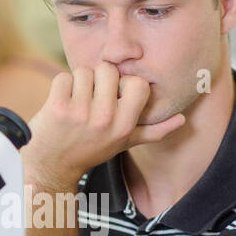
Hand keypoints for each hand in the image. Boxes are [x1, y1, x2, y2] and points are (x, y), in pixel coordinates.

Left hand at [23, 61, 185, 189]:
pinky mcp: (58, 107)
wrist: (52, 166)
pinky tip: (61, 103)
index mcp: (124, 126)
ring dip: (79, 83)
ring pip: (85, 71)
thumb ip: (154, 130)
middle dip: (99, 79)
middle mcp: (105, 119)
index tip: (114, 97)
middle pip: (108, 69)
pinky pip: (64, 77)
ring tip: (76, 103)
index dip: (124, 84)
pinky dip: (61, 86)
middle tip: (91, 99)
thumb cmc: (91, 149)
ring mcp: (80, 113)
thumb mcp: (124, 143)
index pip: (137, 83)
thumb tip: (182, 120)